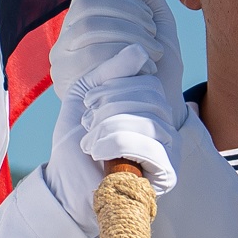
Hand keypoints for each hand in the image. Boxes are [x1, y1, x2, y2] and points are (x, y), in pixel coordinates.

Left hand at [46, 51, 182, 232]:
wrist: (65, 184)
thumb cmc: (78, 141)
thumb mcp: (87, 94)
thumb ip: (112, 71)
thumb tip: (141, 53)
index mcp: (151, 106)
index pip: (148, 80)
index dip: (114, 86)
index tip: (89, 104)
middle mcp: (167, 126)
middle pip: (150, 97)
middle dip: (109, 107)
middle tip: (88, 125)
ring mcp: (171, 150)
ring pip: (148, 119)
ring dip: (107, 128)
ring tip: (90, 143)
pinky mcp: (167, 173)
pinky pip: (149, 146)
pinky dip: (116, 144)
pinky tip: (98, 153)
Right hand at [49, 0, 185, 112]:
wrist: (162, 108)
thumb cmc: (158, 64)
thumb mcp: (157, 18)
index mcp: (80, 23)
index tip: (149, 20)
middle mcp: (64, 42)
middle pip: (89, 8)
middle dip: (130, 17)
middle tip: (154, 40)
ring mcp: (62, 63)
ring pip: (89, 26)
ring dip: (130, 35)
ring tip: (152, 55)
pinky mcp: (68, 84)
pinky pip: (90, 54)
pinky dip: (123, 55)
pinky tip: (141, 68)